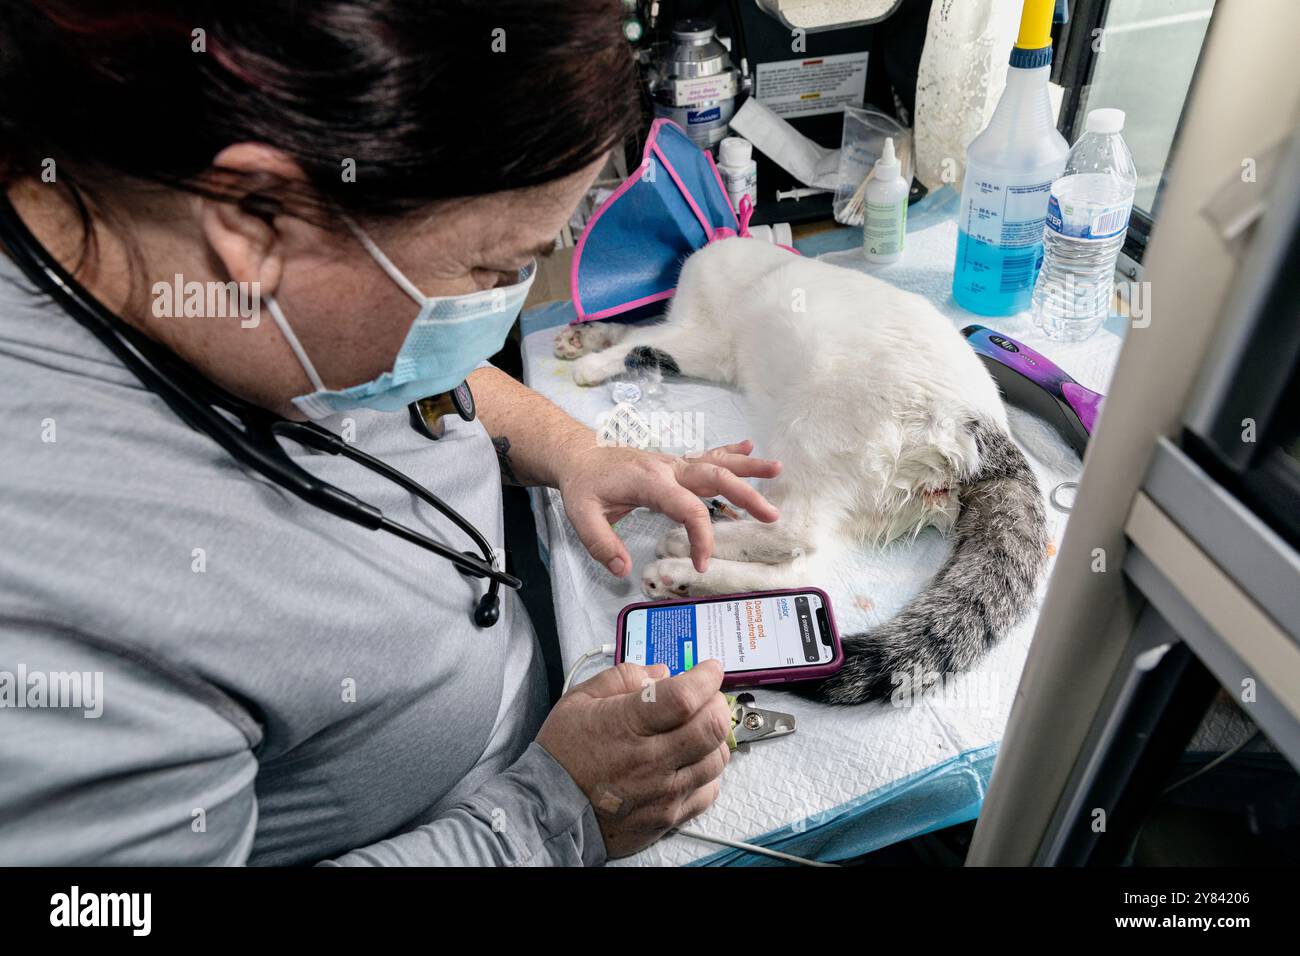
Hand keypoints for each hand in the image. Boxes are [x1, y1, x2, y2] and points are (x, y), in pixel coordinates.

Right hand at [536, 660, 730, 858]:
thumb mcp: (580, 700)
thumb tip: (661, 673)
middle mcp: (650, 761)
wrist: (550, 813)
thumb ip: (623, 677)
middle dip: (717, 703)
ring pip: (716, 759)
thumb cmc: (563, 756)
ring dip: (714, 737)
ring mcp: (663, 792)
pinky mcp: (669, 816)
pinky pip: (708, 791)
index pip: (684, 696)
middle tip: (708, 697)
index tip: (709, 669)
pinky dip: (707, 772)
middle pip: (711, 727)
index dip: (705, 677)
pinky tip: (689, 762)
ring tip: (696, 729)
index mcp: (626, 726)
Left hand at [554, 438, 781, 576]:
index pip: (688, 509)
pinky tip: (750, 445)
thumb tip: (623, 569)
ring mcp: (673, 463)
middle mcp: (668, 468)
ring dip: (748, 466)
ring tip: (778, 468)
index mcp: (650, 482)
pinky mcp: (673, 464)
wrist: (577, 456)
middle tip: (771, 514)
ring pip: (716, 462)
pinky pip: (706, 456)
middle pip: (715, 477)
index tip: (702, 564)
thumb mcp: (582, 516)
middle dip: (746, 495)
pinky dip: (729, 451)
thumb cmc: (583, 485)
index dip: (700, 538)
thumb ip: (601, 544)